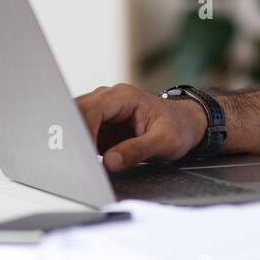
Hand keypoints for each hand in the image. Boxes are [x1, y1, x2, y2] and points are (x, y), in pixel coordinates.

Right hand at [74, 83, 207, 170]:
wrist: (187, 124)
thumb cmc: (179, 127)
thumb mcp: (164, 142)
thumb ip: (137, 151)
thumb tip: (109, 162)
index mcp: (124, 97)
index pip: (93, 110)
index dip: (84, 132)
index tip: (82, 154)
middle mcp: (110, 99)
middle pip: (78, 113)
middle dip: (74, 136)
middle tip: (73, 161)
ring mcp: (104, 112)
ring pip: (76, 122)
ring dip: (75, 141)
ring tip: (77, 163)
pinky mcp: (101, 126)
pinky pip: (83, 134)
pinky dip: (81, 147)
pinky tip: (84, 161)